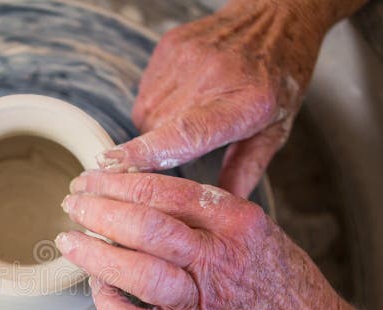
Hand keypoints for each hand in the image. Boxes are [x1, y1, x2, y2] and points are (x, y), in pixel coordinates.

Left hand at [56, 171, 343, 309]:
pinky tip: (97, 288)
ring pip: (140, 273)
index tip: (90, 179)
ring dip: (96, 255)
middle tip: (72, 204)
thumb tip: (135, 191)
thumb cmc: (271, 271)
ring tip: (69, 241)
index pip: (166, 191)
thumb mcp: (250, 224)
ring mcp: (203, 298)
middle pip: (147, 226)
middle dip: (99, 212)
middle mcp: (218, 256)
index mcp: (235, 220)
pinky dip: (112, 307)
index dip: (119, 182)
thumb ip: (202, 209)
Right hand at [98, 0, 344, 197]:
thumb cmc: (278, 77)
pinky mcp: (169, 48)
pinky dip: (159, 102)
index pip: (188, 131)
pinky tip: (184, 93)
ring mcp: (186, 59)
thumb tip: (223, 206)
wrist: (274, 18)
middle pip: (159, 131)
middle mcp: (211, 79)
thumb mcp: (276, 129)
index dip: (149, 151)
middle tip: (190, 144)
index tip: (115, 164)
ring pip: (147, 114)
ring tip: (192, 111)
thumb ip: (246, 169)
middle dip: (162, 149)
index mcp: (245, 105)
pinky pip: (146, 92)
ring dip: (159, 126)